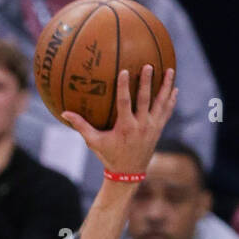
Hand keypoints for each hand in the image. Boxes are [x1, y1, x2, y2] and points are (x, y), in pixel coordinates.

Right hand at [61, 65, 177, 177]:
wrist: (129, 173)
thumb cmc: (109, 156)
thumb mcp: (94, 142)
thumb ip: (81, 126)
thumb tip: (63, 113)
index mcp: (125, 127)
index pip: (125, 103)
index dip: (124, 87)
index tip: (124, 71)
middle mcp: (141, 126)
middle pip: (146, 100)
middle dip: (147, 82)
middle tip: (149, 65)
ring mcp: (152, 127)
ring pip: (161, 103)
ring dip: (166, 86)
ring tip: (170, 70)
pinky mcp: (158, 129)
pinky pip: (167, 112)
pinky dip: (171, 100)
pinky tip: (174, 88)